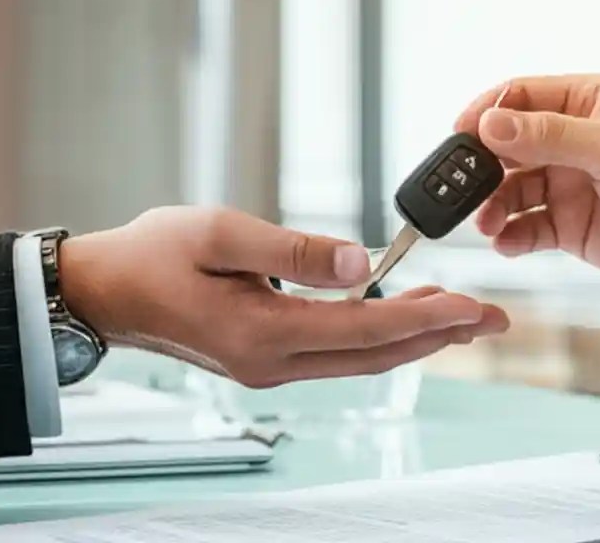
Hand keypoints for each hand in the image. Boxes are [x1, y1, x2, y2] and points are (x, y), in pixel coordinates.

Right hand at [56, 207, 508, 387]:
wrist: (105, 292)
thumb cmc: (151, 256)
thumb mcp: (218, 233)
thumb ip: (292, 249)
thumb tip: (365, 261)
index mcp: (261, 333)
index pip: (365, 327)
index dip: (425, 315)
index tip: (473, 304)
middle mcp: (271, 362)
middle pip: (375, 355)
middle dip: (439, 335)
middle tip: (493, 318)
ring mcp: (268, 366)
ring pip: (360, 358)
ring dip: (413, 336)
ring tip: (460, 314)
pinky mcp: (264, 357)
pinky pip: (337, 352)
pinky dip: (377, 334)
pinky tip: (398, 314)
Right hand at [455, 75, 599, 301]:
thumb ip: (549, 137)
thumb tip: (491, 122)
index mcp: (588, 103)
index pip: (521, 97)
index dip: (486, 112)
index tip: (459, 133)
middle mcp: (573, 141)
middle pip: (507, 145)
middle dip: (481, 165)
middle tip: (460, 186)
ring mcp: (570, 184)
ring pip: (512, 189)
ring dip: (493, 205)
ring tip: (487, 222)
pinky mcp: (571, 226)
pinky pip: (526, 227)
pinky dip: (510, 235)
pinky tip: (506, 242)